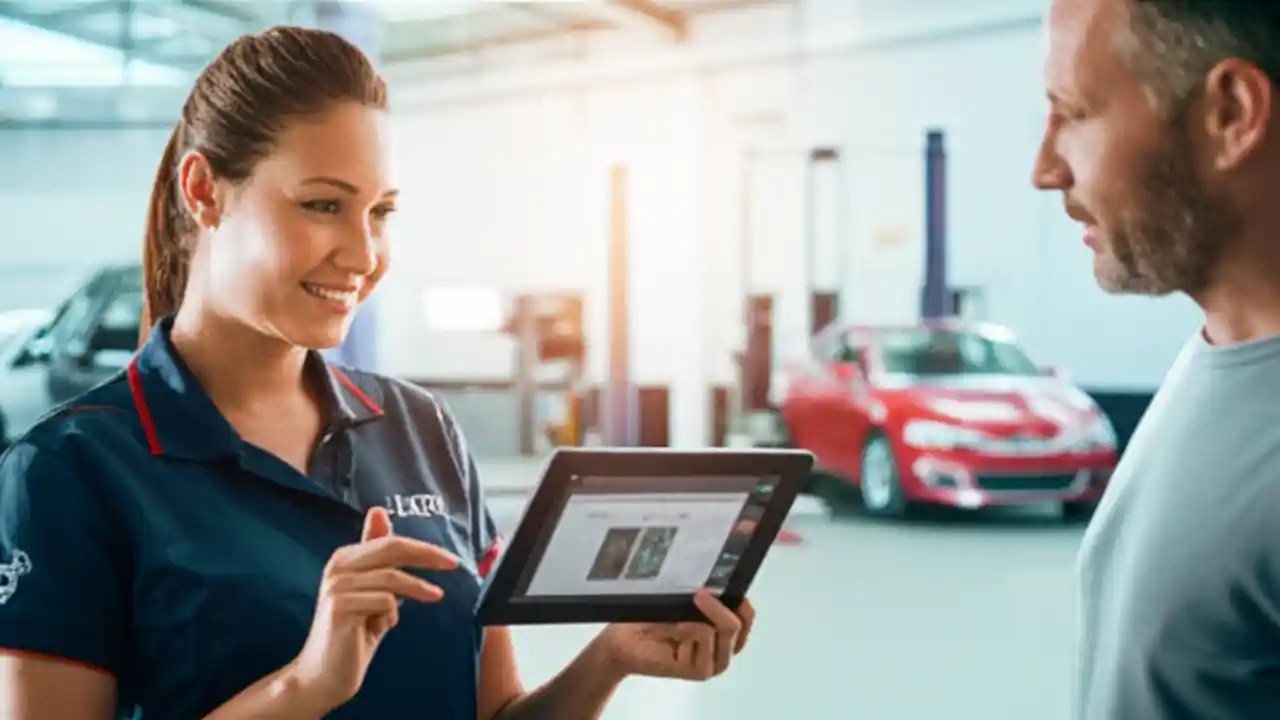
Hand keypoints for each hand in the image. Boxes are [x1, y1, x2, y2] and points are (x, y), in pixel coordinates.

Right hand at [285, 507, 458, 712]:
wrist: (323, 675)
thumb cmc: (353, 633)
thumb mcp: (373, 591)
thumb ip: (379, 559)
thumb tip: (379, 511)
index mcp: (345, 558)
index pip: (391, 542)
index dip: (423, 548)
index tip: (450, 559)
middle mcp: (337, 566)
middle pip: (392, 549)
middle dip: (427, 555)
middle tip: (454, 565)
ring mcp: (336, 586)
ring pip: (392, 577)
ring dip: (418, 588)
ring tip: (434, 597)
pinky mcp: (339, 608)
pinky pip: (383, 601)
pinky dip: (393, 613)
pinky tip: (387, 626)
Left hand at [593, 591, 755, 681]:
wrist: (624, 641)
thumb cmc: (651, 620)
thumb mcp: (681, 604)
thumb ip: (704, 599)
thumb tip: (718, 582)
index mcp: (724, 635)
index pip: (747, 618)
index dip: (743, 602)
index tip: (730, 585)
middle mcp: (723, 652)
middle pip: (738, 625)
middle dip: (720, 606)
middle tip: (700, 593)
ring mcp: (712, 664)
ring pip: (722, 630)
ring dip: (699, 616)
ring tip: (676, 618)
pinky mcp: (699, 671)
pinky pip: (704, 636)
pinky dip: (689, 626)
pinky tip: (674, 629)